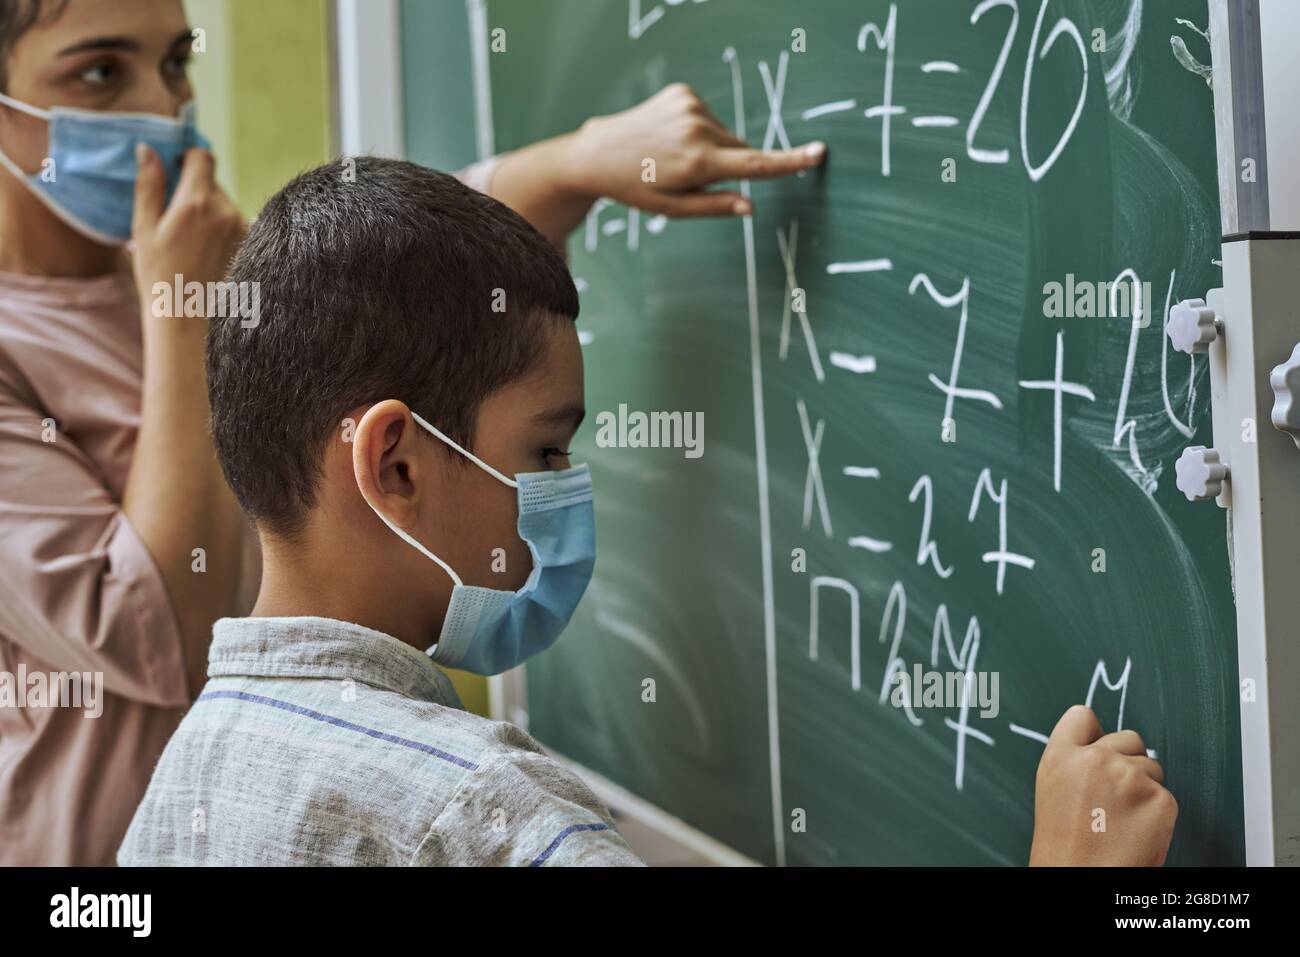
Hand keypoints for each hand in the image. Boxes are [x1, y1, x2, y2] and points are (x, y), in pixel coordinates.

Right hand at [131, 144, 244, 312]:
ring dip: (209, 213)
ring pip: (225, 205)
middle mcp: (226, 211)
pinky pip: (236, 225)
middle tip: (176, 220)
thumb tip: (148, 149)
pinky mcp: (252, 245)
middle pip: (213, 183)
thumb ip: (148, 185)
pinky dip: (222, 231)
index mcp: (196, 201)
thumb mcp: (144, 228)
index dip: (189, 157)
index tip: (177, 169)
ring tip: (191, 244)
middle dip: (195, 191)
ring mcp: (243, 228)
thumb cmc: (159, 276)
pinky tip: (207, 254)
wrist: (188, 319)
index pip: (203, 157)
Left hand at [567, 83, 825, 217]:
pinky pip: (710, 118)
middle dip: (729, 165)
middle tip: (691, 176)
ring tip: (675, 155)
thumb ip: (715, 206)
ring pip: (726, 135)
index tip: (818, 153)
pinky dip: (700, 129)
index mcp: (697, 162)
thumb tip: (751, 205)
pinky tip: (671, 136)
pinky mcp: (684, 91)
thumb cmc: (636, 187)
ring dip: (712, 148)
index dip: (789, 162)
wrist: (598, 152)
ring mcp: (690, 106)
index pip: (755, 164)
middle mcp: (697, 129)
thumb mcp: (672, 209)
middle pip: (740, 151)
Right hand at [1029, 705, 1176, 865]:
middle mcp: (1095, 759)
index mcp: (1061, 756)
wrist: (1081, 878)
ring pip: (1152, 767)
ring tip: (1122, 818)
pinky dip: (1157, 812)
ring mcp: (1131, 778)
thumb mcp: (1053, 789)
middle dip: (1126, 760)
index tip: (1095, 749)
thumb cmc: (1065, 844)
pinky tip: (1137, 830)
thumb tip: (1105, 745)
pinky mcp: (1161, 800)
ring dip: (1144, 787)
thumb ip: (1074, 760)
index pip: (1082, 716)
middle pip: (1128, 737)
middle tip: (1111, 796)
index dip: (1093, 734)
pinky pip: (1166, 795)